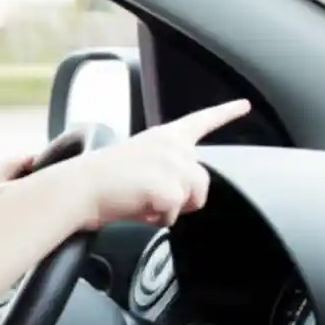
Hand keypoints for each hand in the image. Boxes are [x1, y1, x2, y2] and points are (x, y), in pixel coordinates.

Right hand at [68, 99, 250, 229]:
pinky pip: (175, 215)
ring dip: (170, 208)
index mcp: (164, 136)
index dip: (225, 113)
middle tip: (148, 196)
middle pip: (201, 180)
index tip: (244, 105)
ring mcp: (173, 166)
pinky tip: (138, 208)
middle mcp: (173, 146)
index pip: (201, 121)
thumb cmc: (102, 179)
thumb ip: (165, 166)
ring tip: (141, 200)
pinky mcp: (170, 188)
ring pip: (194, 198)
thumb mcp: (140, 162)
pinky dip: (156, 219)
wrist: (80, 187)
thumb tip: (179, 193)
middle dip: (182, 197)